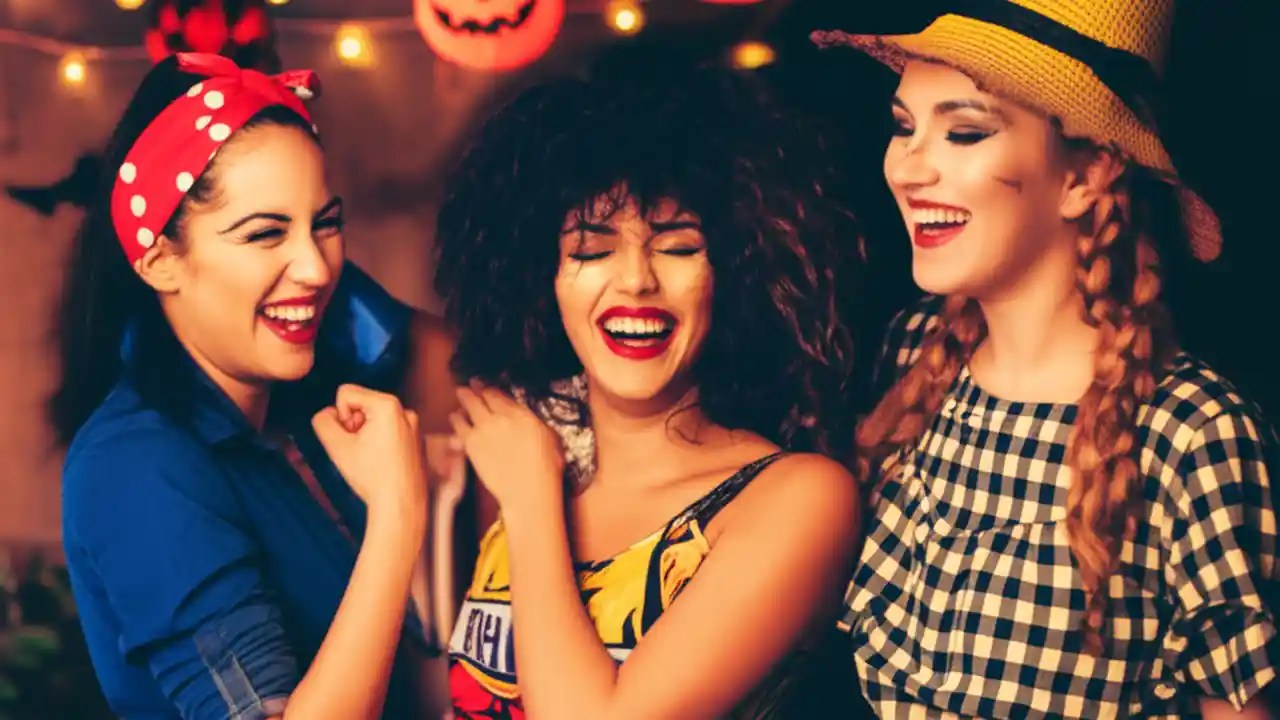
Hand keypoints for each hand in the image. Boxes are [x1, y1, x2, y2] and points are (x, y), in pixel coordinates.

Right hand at [313, 384, 427, 518]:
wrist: (401, 504)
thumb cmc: (372, 476)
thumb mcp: (336, 446)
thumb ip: (323, 422)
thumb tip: (329, 413)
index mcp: (388, 405)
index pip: (346, 393)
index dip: (340, 417)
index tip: (351, 439)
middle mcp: (405, 410)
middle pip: (361, 405)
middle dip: (354, 425)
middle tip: (360, 451)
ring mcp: (413, 425)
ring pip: (374, 419)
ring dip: (366, 434)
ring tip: (371, 458)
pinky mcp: (416, 439)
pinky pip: (388, 430)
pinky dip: (380, 442)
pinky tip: (382, 463)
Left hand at [449, 380, 564, 512]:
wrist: (527, 490)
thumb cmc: (545, 469)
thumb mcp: (549, 438)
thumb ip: (533, 423)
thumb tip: (525, 419)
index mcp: (522, 415)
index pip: (501, 395)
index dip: (491, 388)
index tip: (487, 385)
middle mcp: (501, 417)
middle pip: (482, 396)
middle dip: (475, 389)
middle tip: (470, 385)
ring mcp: (484, 428)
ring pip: (468, 405)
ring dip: (464, 399)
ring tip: (461, 396)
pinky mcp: (471, 444)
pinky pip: (459, 425)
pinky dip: (456, 419)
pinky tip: (455, 417)